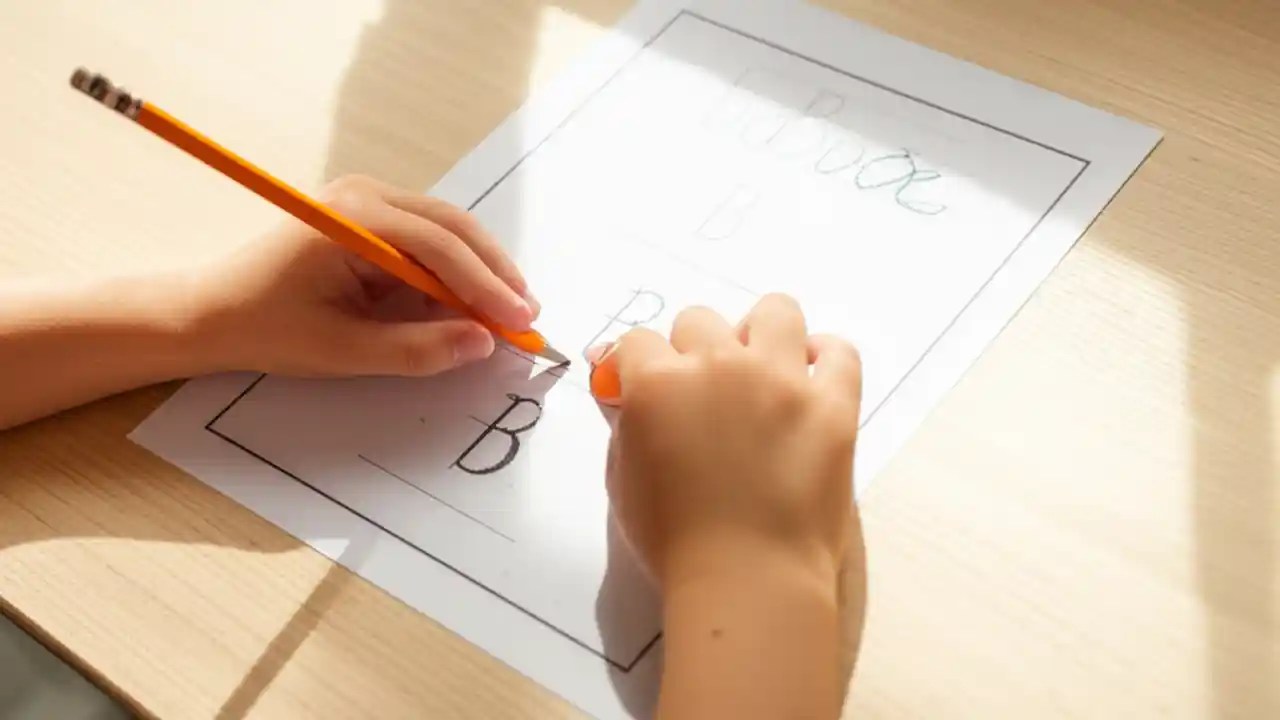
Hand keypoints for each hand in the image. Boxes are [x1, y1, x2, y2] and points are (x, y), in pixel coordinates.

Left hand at [190, 174, 537, 377]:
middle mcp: (364, 196)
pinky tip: (474, 295)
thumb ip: (416, 349)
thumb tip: (481, 343)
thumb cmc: (267, 329)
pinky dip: (455, 265)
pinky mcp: (367, 216)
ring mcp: (365, 200)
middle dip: (493, 272)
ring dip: (480, 267)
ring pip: (445, 228)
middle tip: (527, 315)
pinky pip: (426, 236)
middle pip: (451, 227)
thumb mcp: (343, 350)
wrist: (210, 312)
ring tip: (510, 308)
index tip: (521, 323)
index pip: (439, 248)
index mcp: (353, 219)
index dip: (486, 287)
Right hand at [596, 294, 861, 590]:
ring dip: (759, 333)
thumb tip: (632, 395)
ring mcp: (783, 379)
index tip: (644, 388)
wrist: (748, 578)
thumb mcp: (623, 479)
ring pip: (774, 310)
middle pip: (700, 320)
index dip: (637, 365)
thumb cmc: (674, 541)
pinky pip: (840, 352)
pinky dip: (824, 358)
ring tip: (760, 368)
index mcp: (659, 382)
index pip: (638, 340)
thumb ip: (627, 423)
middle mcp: (720, 365)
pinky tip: (810, 380)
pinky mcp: (834, 404)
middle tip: (702, 395)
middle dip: (693, 352)